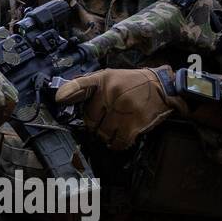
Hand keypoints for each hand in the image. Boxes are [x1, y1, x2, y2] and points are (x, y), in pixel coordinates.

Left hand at [55, 65, 186, 151]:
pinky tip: (119, 138)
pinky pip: (117, 142)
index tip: (59, 99)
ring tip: (114, 128)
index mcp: (104, 80)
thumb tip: (63, 95)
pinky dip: (116, 144)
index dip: (68, 93)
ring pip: (102, 133)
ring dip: (106, 135)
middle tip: (104, 121)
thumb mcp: (111, 76)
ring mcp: (122, 110)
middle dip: (95, 124)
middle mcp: (111, 93)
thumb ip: (89, 85)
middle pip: (90, 119)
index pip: (81, 86)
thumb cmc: (133, 84)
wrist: (163, 88)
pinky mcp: (133, 124)